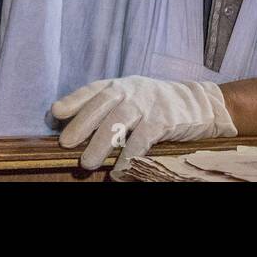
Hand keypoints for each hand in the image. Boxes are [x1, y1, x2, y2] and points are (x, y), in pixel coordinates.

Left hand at [52, 75, 236, 178]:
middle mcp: (133, 91)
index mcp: (122, 85)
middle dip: (82, 124)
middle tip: (65, 144)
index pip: (94, 89)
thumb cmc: (158, 104)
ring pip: (119, 122)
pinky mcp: (164, 120)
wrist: (200, 103)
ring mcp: (149, 104)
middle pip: (103, 104)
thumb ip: (110, 108)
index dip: (74, 100)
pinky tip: (118, 172)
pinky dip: (128, 157)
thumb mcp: (135, 97)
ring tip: (87, 163)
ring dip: (101, 144)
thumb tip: (75, 131)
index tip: (55, 112)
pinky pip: (142, 140)